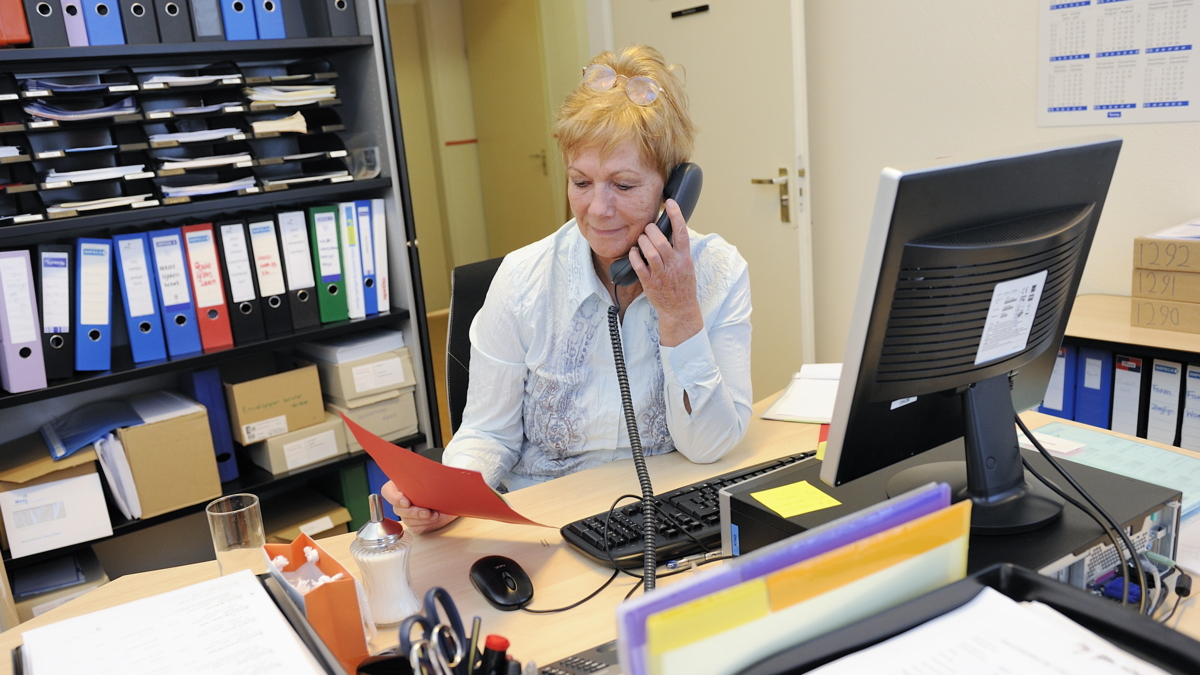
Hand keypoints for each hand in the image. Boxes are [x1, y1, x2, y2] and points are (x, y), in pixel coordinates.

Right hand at [381, 480, 457, 533]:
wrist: (450, 497)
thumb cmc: (439, 483)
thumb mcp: (431, 477)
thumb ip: (423, 479)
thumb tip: (420, 480)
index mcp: (399, 485)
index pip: (387, 492)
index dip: (394, 498)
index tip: (407, 502)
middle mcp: (400, 500)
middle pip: (398, 509)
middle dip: (413, 512)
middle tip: (426, 512)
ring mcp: (406, 513)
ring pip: (407, 520)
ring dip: (422, 519)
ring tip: (435, 514)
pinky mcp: (414, 523)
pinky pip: (415, 528)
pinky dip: (425, 524)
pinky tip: (433, 518)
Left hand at [629, 199, 703, 346]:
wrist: (680, 309)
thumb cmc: (683, 285)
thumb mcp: (687, 265)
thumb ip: (679, 249)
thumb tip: (671, 230)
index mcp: (684, 258)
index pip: (682, 232)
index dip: (676, 215)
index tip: (669, 202)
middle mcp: (673, 264)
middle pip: (661, 240)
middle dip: (651, 230)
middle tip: (648, 229)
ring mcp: (661, 273)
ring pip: (649, 251)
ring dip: (642, 241)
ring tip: (641, 240)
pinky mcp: (649, 282)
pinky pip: (639, 265)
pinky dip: (634, 256)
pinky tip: (634, 252)